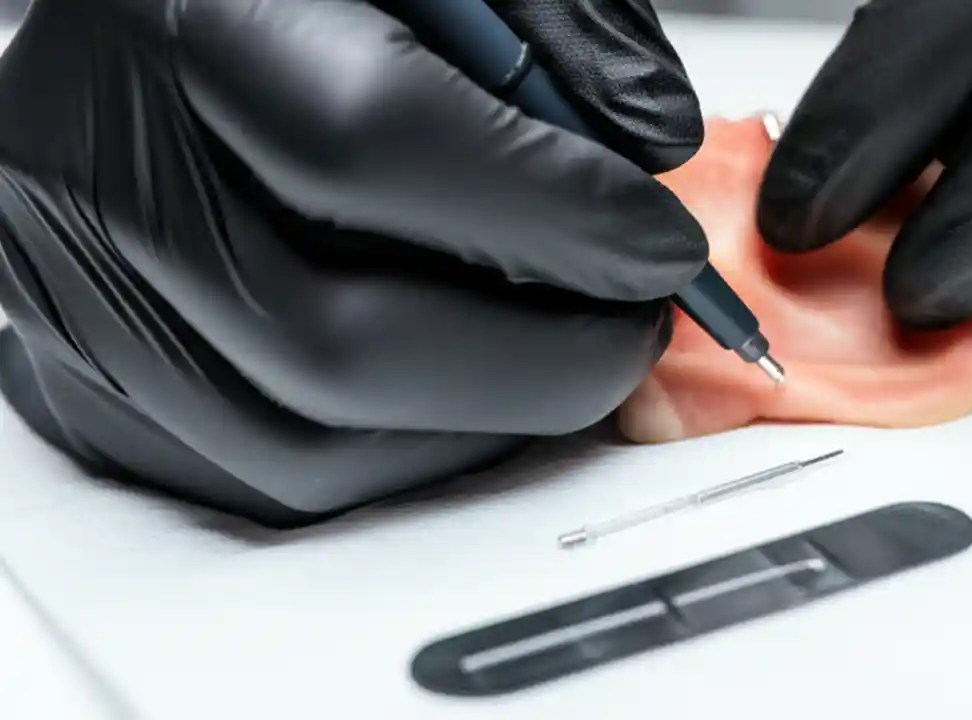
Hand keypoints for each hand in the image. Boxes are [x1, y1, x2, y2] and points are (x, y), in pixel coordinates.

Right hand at [0, 0, 704, 523]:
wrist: (160, 39)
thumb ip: (551, 24)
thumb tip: (650, 145)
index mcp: (177, 22)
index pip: (369, 141)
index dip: (551, 210)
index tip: (659, 243)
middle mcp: (105, 177)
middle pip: (340, 342)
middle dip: (541, 358)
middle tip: (636, 326)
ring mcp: (87, 306)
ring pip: (312, 445)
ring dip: (484, 420)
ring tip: (561, 350)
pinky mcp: (104, 394)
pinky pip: (278, 479)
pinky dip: (411, 453)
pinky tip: (470, 385)